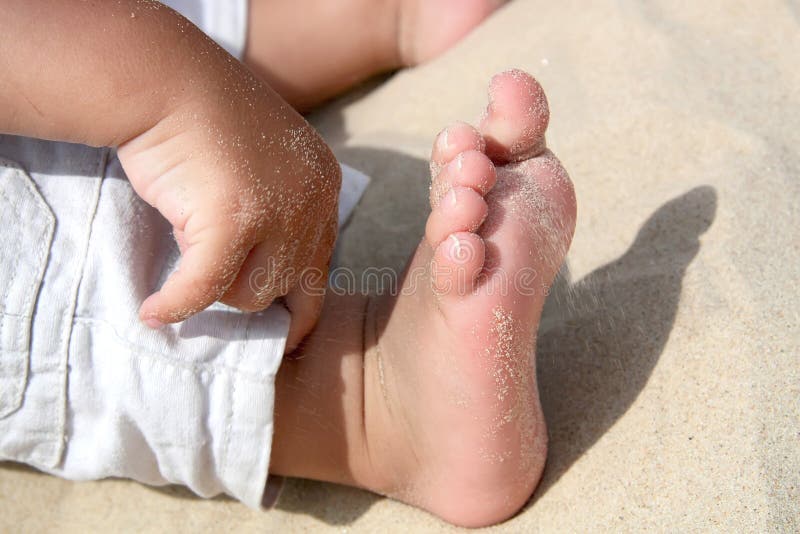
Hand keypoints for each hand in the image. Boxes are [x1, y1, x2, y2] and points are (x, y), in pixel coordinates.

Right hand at [118, 59, 340, 348]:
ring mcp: (277, 209)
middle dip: (244, 287)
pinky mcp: (234, 219)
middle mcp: (313, 199)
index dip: (297, 302)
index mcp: (324, 186)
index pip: (320, 266)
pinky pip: (204, 288)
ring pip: (251, 294)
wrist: (164, 80)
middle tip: (205, 263)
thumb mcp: (261, 166)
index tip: (283, 333)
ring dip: (215, 285)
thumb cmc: (202, 121)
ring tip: (185, 246)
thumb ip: (277, 215)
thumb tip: (267, 287)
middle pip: (286, 285)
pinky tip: (152, 311)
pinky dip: (176, 304)